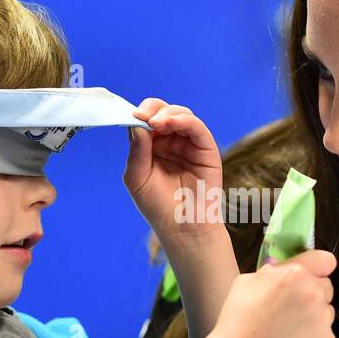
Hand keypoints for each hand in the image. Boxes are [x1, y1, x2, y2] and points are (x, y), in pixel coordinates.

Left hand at [123, 97, 222, 243]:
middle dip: (152, 109)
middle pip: (163, 112)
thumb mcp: (137, 178)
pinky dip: (183, 120)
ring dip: (167, 113)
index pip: (146, 121)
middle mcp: (172, 142)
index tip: (131, 116)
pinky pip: (196, 127)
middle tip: (142, 115)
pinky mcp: (206, 149)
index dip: (139, 114)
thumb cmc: (159, 206)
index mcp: (153, 147)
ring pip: (181, 114)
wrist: (182, 228)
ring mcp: (189, 144)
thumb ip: (136, 151)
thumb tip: (137, 124)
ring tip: (156, 122)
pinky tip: (170, 123)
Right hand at [211, 249, 336, 337]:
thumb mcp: (247, 281)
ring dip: (313, 316)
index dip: (318, 267)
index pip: (325, 260)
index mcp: (295, 273)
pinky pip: (324, 333)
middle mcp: (314, 292)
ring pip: (326, 311)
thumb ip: (273, 272)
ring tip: (288, 329)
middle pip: (326, 287)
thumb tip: (283, 271)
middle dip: (312, 293)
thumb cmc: (237, 320)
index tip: (312, 274)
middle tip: (290, 307)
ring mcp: (322, 318)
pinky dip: (313, 337)